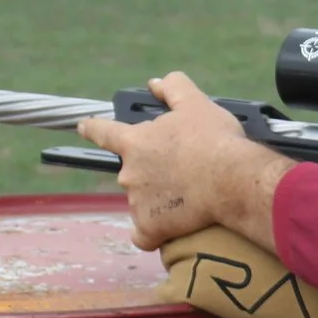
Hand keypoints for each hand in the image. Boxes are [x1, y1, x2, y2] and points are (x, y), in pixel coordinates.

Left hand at [77, 72, 288, 250]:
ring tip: (189, 196)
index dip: (93, 128)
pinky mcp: (151, 227)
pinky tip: (168, 230)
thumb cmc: (215, 140)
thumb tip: (155, 82)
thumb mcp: (196, 104)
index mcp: (136, 142)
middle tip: (181, 171)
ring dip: (157, 200)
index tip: (84, 127)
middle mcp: (129, 172)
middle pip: (132, 171)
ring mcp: (137, 202)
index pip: (104, 131)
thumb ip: (173, 88)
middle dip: (151, 171)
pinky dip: (153, 233)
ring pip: (141, 201)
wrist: (233, 180)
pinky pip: (144, 235)